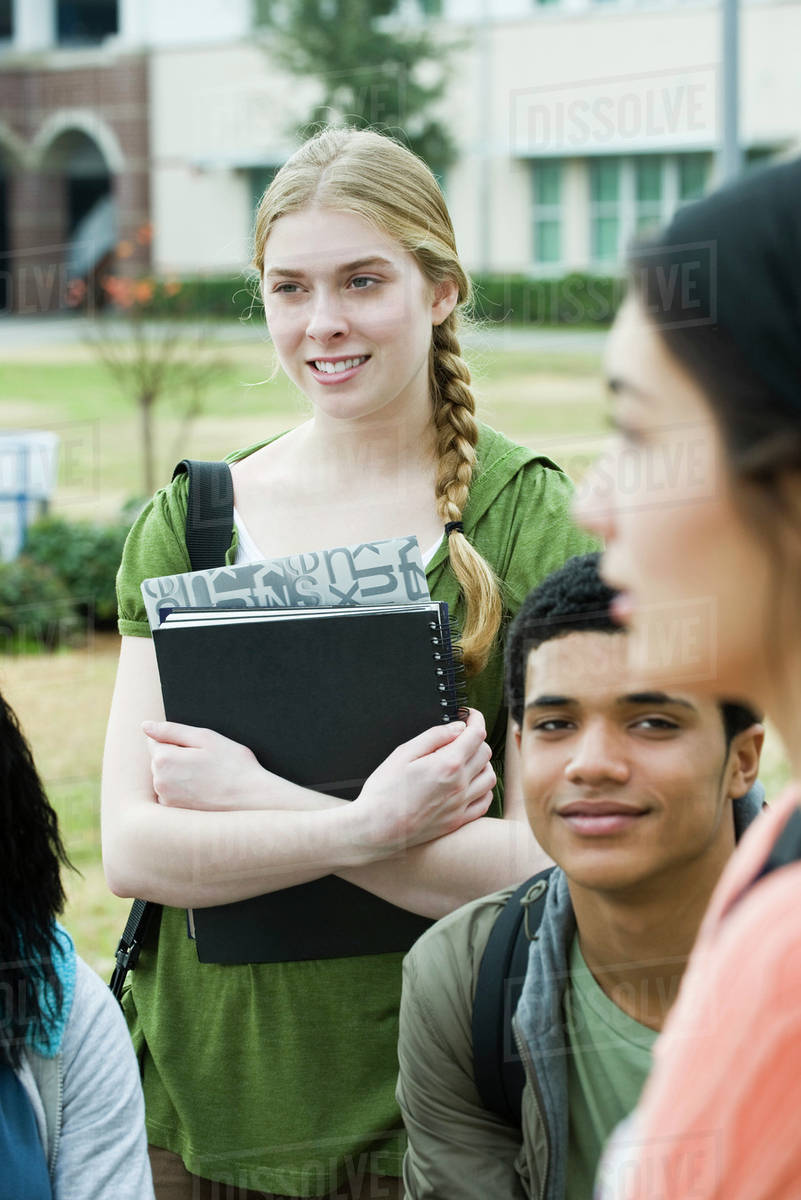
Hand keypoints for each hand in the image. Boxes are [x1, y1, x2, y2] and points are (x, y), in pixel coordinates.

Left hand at [143, 721, 266, 810]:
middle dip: (176, 757)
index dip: (178, 741)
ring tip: (206, 778)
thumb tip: (145, 726)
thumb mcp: (205, 738)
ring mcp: (166, 800)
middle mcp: (159, 782)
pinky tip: (204, 791)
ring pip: (165, 777)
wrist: (252, 799)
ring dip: (179, 774)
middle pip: (159, 760)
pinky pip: (171, 793)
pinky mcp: (175, 812)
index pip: (156, 741)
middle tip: (205, 763)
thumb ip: (172, 730)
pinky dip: (183, 790)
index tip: (198, 749)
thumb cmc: (233, 765)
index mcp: (164, 759)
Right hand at [349, 708, 495, 859]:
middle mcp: (459, 785)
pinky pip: (485, 801)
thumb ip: (434, 736)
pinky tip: (469, 784)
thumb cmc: (383, 792)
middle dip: (475, 739)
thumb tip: (458, 728)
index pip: (477, 735)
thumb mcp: (403, 753)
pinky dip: (482, 788)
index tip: (470, 715)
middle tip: (459, 737)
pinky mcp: (458, 821)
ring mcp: (460, 805)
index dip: (476, 719)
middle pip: (485, 753)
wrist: (375, 830)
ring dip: (481, 763)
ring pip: (489, 777)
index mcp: (447, 765)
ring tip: (464, 760)